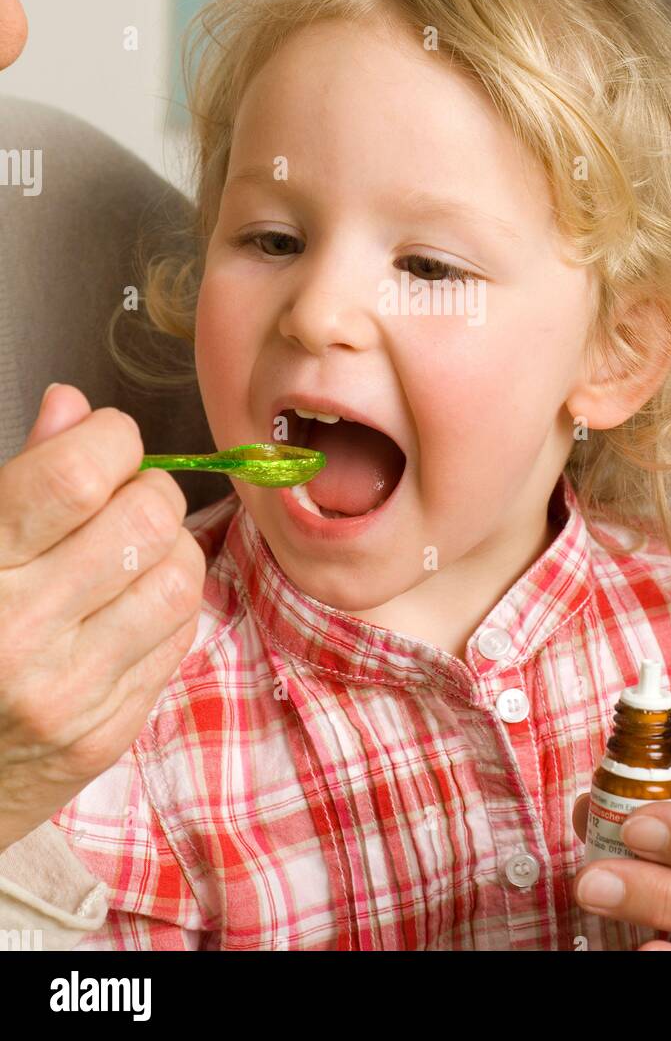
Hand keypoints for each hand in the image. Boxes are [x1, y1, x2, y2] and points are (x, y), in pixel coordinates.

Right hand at [0, 383, 205, 852]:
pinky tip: (128, 606)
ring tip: (132, 552)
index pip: (79, 475)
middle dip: (149, 489)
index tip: (105, 441)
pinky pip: (179, 640)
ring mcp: (69, 692)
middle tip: (123, 498)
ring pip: (181, 579)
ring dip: (170, 548)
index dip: (112, 438)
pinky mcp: (104, 736)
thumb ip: (24, 472)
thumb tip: (75, 404)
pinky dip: (167, 607)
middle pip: (147, 520)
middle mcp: (20, 633)